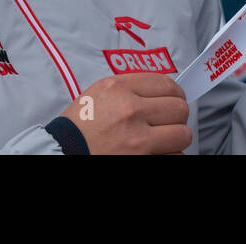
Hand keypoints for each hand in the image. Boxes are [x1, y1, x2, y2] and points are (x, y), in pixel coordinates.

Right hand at [58, 73, 190, 153]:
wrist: (63, 152)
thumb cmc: (80, 125)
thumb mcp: (100, 92)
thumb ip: (130, 87)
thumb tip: (163, 92)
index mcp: (119, 88)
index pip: (167, 84)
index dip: (176, 93)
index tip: (175, 99)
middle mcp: (131, 111)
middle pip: (179, 108)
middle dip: (178, 115)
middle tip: (171, 120)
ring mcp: (138, 139)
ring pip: (182, 134)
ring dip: (177, 136)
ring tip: (166, 138)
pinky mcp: (142, 160)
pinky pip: (174, 156)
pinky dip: (171, 154)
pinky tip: (159, 151)